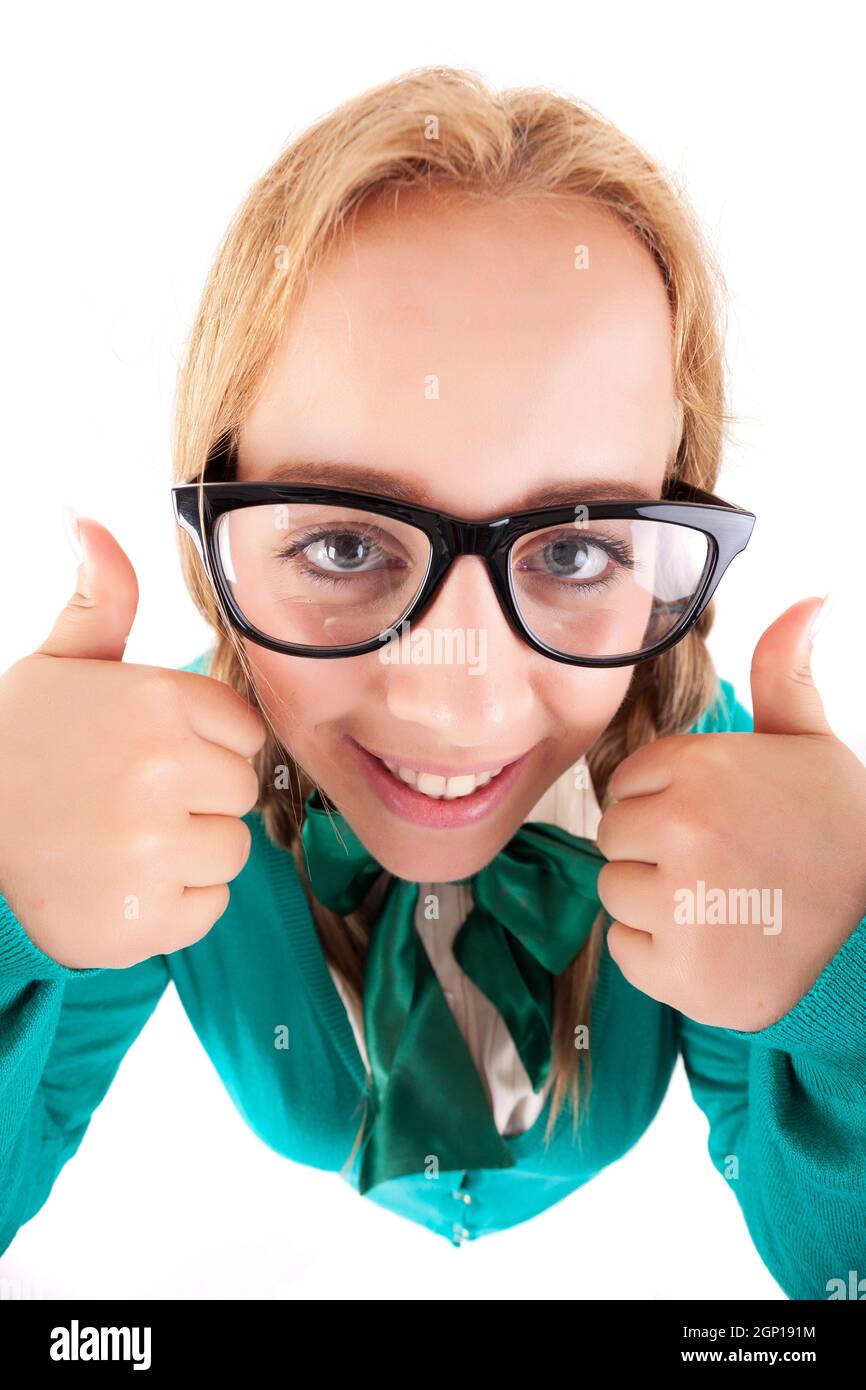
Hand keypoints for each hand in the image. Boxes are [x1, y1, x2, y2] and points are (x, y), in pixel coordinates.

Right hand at [0, 516, 266, 968]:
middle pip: (241, 793)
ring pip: (229, 853)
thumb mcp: (59, 662)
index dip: (202, 745)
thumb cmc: (22, 746)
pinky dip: (170, 906)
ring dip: (186, 854)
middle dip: (197, 798)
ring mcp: (153, 849)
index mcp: (157, 700)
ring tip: (119, 839)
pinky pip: (207, 909)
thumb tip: (89, 518)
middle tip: (128, 799)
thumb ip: (103, 598)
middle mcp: (162, 771)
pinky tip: (118, 882)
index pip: (243, 730)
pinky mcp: (143, 917)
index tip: (149, 752)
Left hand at [595, 597, 865, 1030]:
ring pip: (615, 893)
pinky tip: (714, 941)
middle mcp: (686, 831)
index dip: (664, 802)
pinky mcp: (682, 974)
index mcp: (703, 768)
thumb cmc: (836, 829)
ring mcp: (683, 906)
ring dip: (655, 902)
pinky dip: (660, 955)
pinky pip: (626, 950)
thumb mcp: (810, 740)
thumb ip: (785, 672)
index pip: (626, 784)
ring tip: (721, 902)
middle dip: (654, 850)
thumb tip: (811, 600)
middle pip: (614, 838)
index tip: (713, 819)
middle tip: (720, 864)